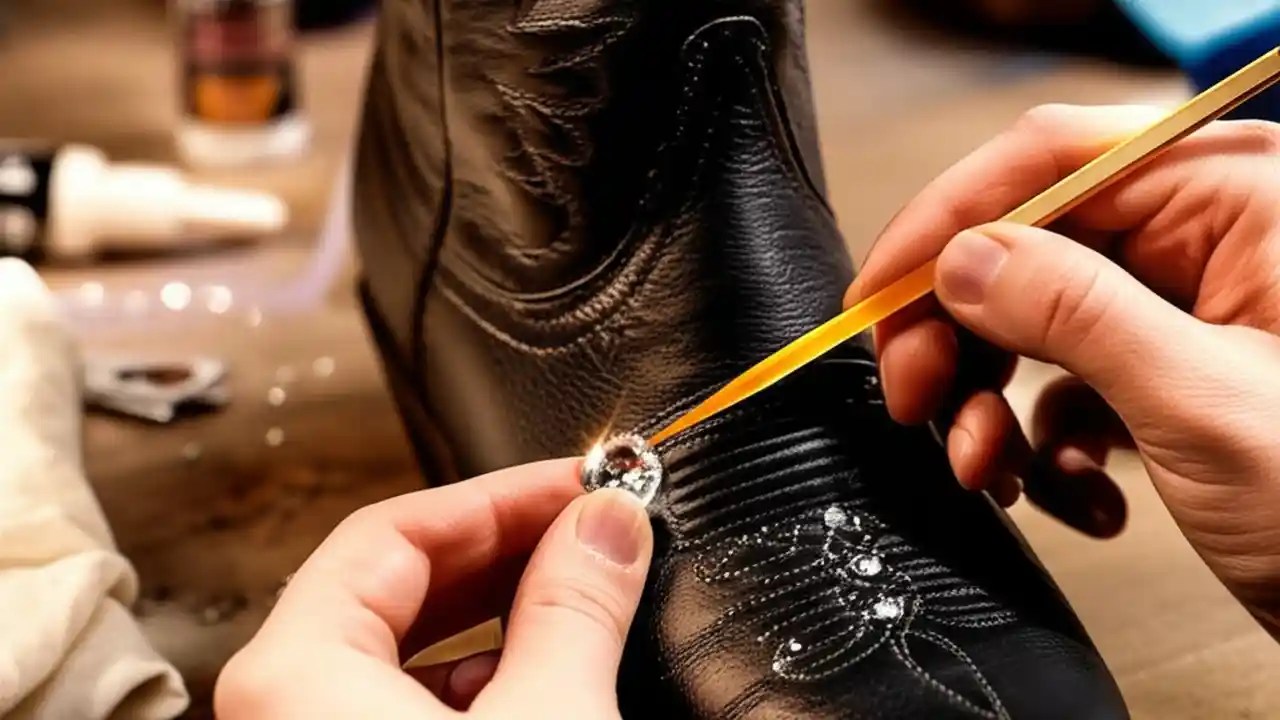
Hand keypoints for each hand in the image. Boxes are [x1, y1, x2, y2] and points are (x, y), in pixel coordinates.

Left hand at [214, 459, 653, 717]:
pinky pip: (411, 703)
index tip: (581, 484)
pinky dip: (484, 678)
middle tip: (591, 525)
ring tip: (583, 592)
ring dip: (503, 613)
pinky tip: (547, 675)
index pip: (396, 529)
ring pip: (409, 646)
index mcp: (295, 675)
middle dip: (507, 547)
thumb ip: (577, 610)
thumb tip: (608, 525)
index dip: (503, 495)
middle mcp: (286, 707)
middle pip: (399, 580)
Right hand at [847, 104, 1279, 631]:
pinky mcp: (1164, 380)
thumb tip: (963, 260)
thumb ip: (1075, 314)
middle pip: (1025, 249)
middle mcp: (1205, 241)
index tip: (877, 292)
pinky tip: (1079, 500)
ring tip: (991, 473)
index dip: (945, 222)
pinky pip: (1062, 393)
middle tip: (913, 398)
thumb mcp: (1205, 402)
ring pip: (1030, 329)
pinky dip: (1044, 451)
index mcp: (1235, 199)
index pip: (1050, 164)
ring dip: (990, 409)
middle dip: (956, 336)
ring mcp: (1181, 314)